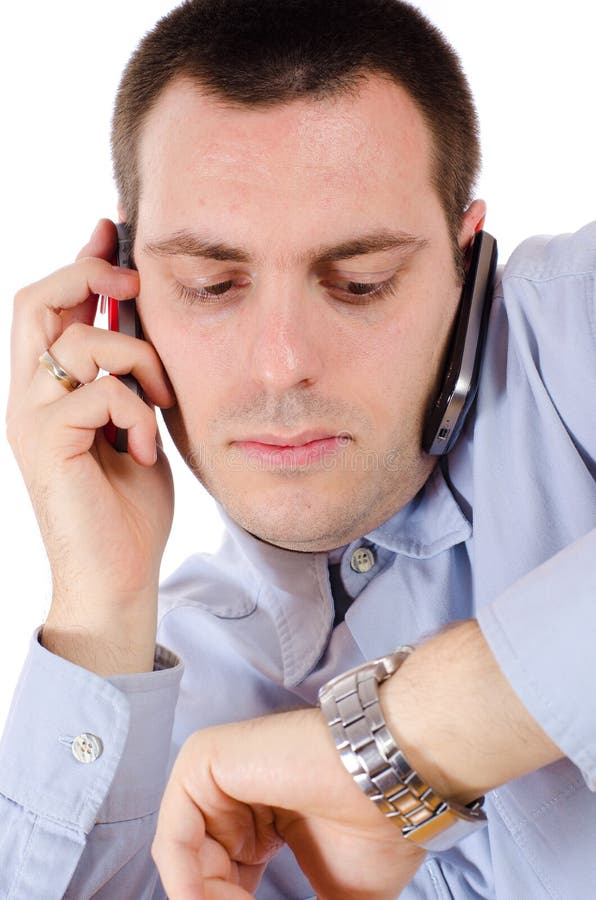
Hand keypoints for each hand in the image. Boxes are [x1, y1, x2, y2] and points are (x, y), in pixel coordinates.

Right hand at [7, 219, 175, 673]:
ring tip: (160, 403)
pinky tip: (145, 449)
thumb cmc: (128, 507)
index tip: (114, 233)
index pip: (49, 306)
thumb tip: (139, 325)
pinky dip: (136, 412)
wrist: (118, 577)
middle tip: (133, 283)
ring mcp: (32, 420)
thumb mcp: (135, 426)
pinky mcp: (47, 445)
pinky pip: (100, 393)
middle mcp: (28, 397)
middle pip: (35, 301)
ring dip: (138, 361)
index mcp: (50, 390)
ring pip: (79, 342)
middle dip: (89, 277)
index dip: (80, 263)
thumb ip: (128, 380)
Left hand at [152, 708, 424, 898]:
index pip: (222, 886)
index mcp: (256, 823)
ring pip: (185, 864)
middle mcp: (231, 797)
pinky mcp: (202, 760)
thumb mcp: (334, 893)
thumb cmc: (378, 828)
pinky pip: (175, 841)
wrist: (395, 780)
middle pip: (200, 876)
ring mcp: (214, 775)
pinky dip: (190, 886)